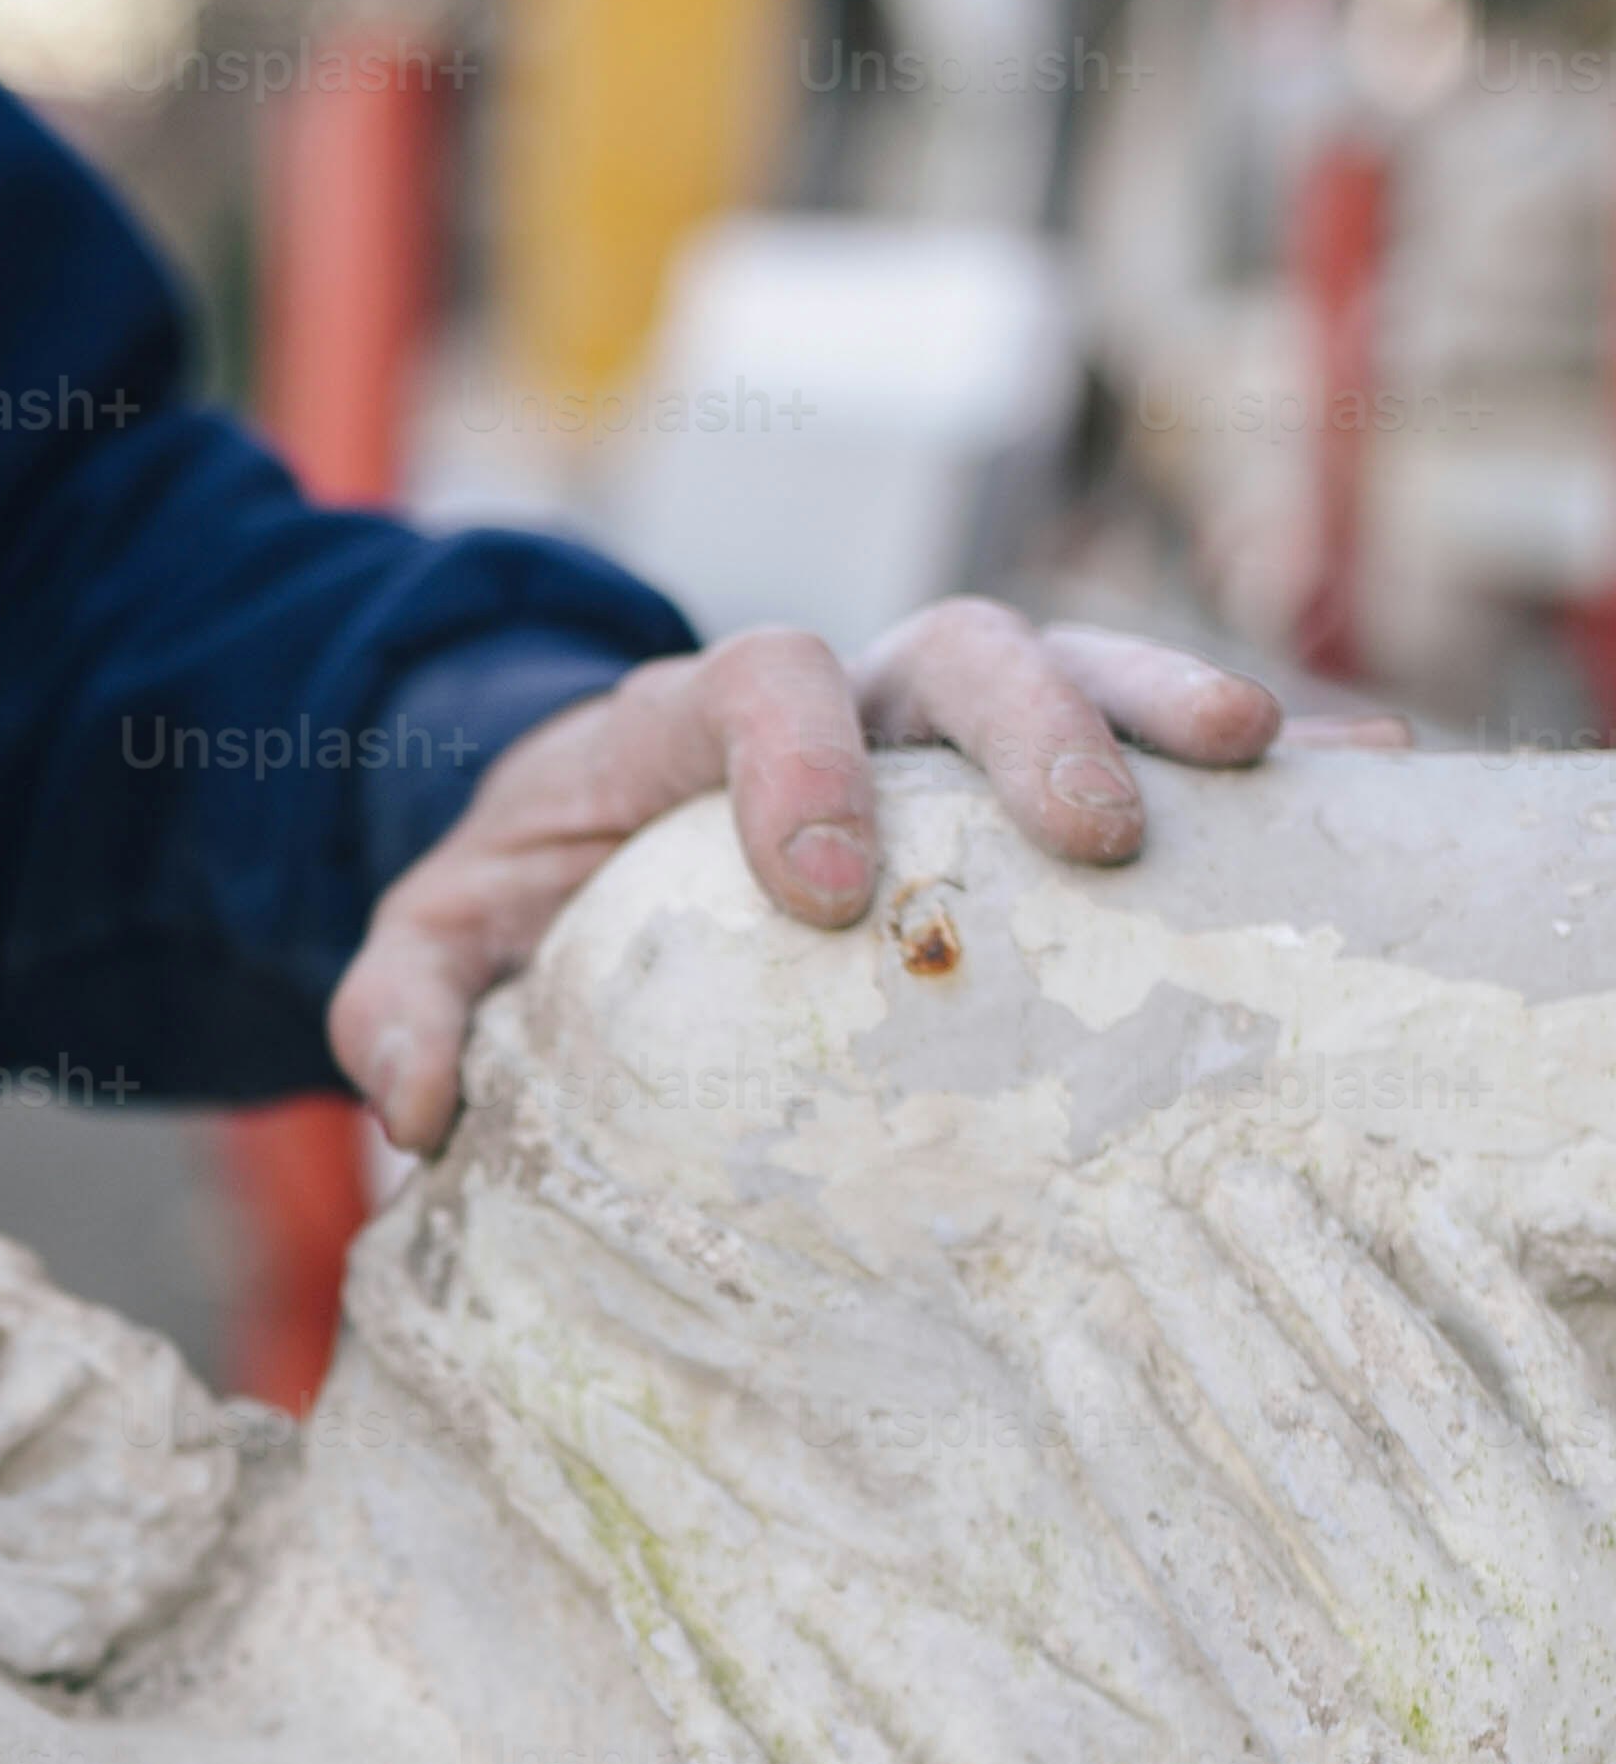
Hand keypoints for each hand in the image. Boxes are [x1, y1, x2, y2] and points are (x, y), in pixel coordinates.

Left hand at [329, 597, 1408, 1157]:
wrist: (574, 833)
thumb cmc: (520, 887)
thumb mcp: (430, 938)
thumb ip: (400, 1007)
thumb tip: (424, 1116)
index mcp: (693, 716)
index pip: (760, 680)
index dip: (796, 758)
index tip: (821, 881)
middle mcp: (848, 694)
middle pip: (956, 648)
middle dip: (1030, 724)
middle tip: (1092, 835)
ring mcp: (951, 725)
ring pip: (1077, 666)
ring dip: (1172, 706)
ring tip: (1278, 771)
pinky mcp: (1023, 777)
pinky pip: (1145, 746)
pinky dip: (1247, 770)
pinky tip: (1363, 799)